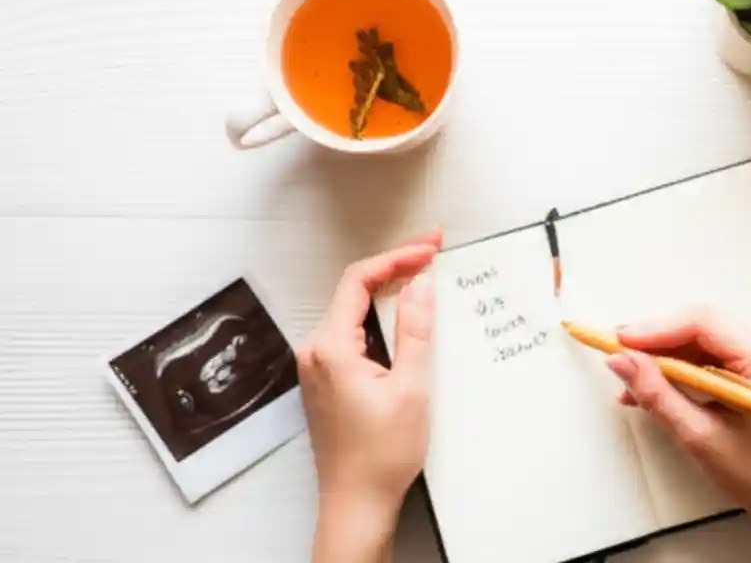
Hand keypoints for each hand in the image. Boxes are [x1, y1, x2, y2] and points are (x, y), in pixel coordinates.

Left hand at [298, 232, 440, 562]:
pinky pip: (353, 335)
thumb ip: (415, 331)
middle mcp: (316, 353)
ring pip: (354, 312)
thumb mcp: (411, 388)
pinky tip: (406, 319)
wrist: (356, 503)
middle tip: (433, 252)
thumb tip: (421, 285)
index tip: (429, 248)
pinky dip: (380, 319)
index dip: (396, 257)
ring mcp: (319, 368)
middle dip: (395, 267)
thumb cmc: (380, 456)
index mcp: (331, 349)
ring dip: (389, 293)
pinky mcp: (328, 381)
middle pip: (354, 291)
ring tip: (425, 278)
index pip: (359, 280)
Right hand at [608, 309, 750, 561]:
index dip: (655, 329)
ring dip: (663, 356)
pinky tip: (651, 387)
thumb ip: (658, 394)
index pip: (702, 322)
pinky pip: (708, 352)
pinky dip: (679, 367)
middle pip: (699, 324)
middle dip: (655, 340)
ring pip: (700, 337)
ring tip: (629, 382)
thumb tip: (619, 360)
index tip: (617, 342)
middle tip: (617, 357)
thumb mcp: (699, 435)